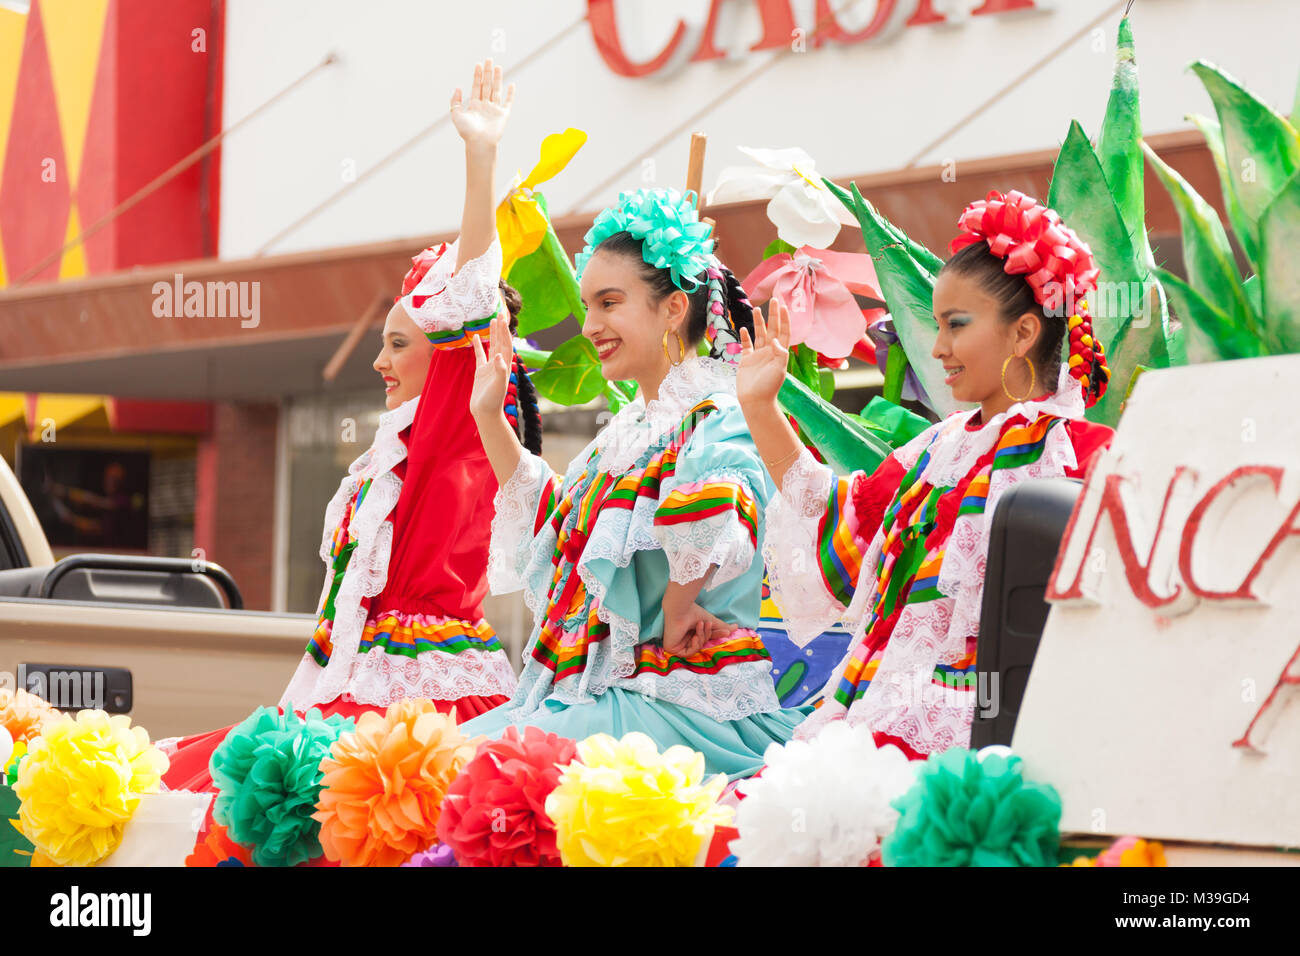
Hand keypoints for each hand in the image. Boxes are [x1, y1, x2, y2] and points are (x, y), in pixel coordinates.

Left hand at [450, 58, 514, 150]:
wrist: (479, 143)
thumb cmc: (467, 132)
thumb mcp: (455, 115)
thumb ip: (454, 101)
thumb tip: (458, 88)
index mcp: (474, 105)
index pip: (476, 86)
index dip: (477, 75)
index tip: (478, 64)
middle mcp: (485, 105)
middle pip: (486, 85)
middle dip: (487, 73)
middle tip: (488, 60)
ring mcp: (494, 109)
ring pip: (496, 90)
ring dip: (498, 78)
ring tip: (498, 67)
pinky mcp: (503, 115)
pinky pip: (508, 102)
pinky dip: (510, 94)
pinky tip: (511, 85)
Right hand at [469, 313, 512, 422]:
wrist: (485, 413)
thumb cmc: (492, 401)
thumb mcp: (498, 386)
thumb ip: (500, 371)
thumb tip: (499, 356)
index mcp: (505, 366)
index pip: (506, 345)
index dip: (504, 332)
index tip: (503, 319)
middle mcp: (499, 364)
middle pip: (501, 342)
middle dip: (501, 328)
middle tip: (500, 313)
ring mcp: (490, 367)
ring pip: (492, 346)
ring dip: (493, 334)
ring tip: (492, 320)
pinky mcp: (481, 372)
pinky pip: (480, 355)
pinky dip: (479, 345)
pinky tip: (476, 337)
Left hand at [662, 602, 731, 658]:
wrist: (680, 608)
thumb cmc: (692, 612)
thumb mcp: (710, 621)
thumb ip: (722, 626)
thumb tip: (736, 627)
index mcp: (691, 632)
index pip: (705, 637)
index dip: (715, 635)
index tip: (726, 632)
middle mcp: (683, 638)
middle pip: (702, 644)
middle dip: (708, 634)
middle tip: (709, 624)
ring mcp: (677, 644)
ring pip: (696, 648)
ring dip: (701, 636)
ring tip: (700, 624)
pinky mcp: (671, 649)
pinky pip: (688, 653)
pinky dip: (694, 645)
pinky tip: (694, 636)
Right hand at [736, 296, 790, 410]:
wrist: (755, 400)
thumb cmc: (769, 387)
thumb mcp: (779, 369)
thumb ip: (780, 353)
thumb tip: (776, 339)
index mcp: (779, 353)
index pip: (784, 332)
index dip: (784, 319)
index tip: (784, 306)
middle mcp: (770, 352)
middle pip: (772, 329)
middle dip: (773, 315)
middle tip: (774, 299)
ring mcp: (758, 355)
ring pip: (759, 334)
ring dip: (758, 322)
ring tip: (757, 309)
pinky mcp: (746, 360)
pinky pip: (746, 345)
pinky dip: (745, 337)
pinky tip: (743, 328)